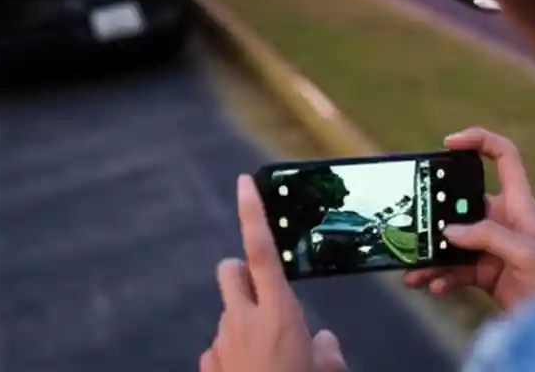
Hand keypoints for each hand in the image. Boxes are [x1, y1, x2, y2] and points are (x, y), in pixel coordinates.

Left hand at [199, 175, 348, 371]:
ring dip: (243, 325)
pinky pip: (218, 349)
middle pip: (229, 269)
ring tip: (269, 360)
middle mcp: (242, 320)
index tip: (243, 182)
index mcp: (279, 313)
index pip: (260, 249)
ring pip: (228, 315)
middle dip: (241, 272)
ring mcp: (220, 344)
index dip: (251, 212)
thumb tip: (323, 342)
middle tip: (262, 292)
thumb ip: (326, 352)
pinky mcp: (207, 367)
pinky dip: (232, 357)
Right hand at [404, 128, 534, 311]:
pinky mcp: (488, 276)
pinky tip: (433, 286)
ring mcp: (494, 250)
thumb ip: (488, 237)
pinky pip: (456, 271)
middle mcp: (503, 222)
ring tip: (413, 269)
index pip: (503, 158)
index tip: (449, 143)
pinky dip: (442, 277)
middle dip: (436, 213)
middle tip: (413, 223)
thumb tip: (449, 231)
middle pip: (463, 204)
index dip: (479, 141)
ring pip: (453, 242)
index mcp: (520, 205)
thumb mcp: (528, 253)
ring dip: (432, 254)